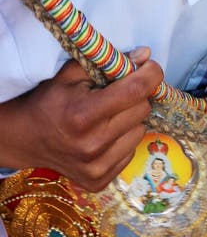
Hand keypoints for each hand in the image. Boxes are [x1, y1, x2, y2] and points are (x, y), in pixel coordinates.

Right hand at [0, 47, 163, 190]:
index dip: (150, 73)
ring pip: (140, 131)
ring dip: (130, 119)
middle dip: (136, 96)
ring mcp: (96, 167)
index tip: (149, 66)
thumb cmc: (51, 100)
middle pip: (142, 109)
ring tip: (108, 116)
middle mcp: (92, 145)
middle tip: (119, 92)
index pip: (136, 90)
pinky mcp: (99, 181)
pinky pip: (131, 152)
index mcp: (84, 115)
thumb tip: (145, 55)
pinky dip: (124, 140)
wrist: (27, 138)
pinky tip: (105, 135)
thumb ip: (108, 62)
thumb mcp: (72, 74)